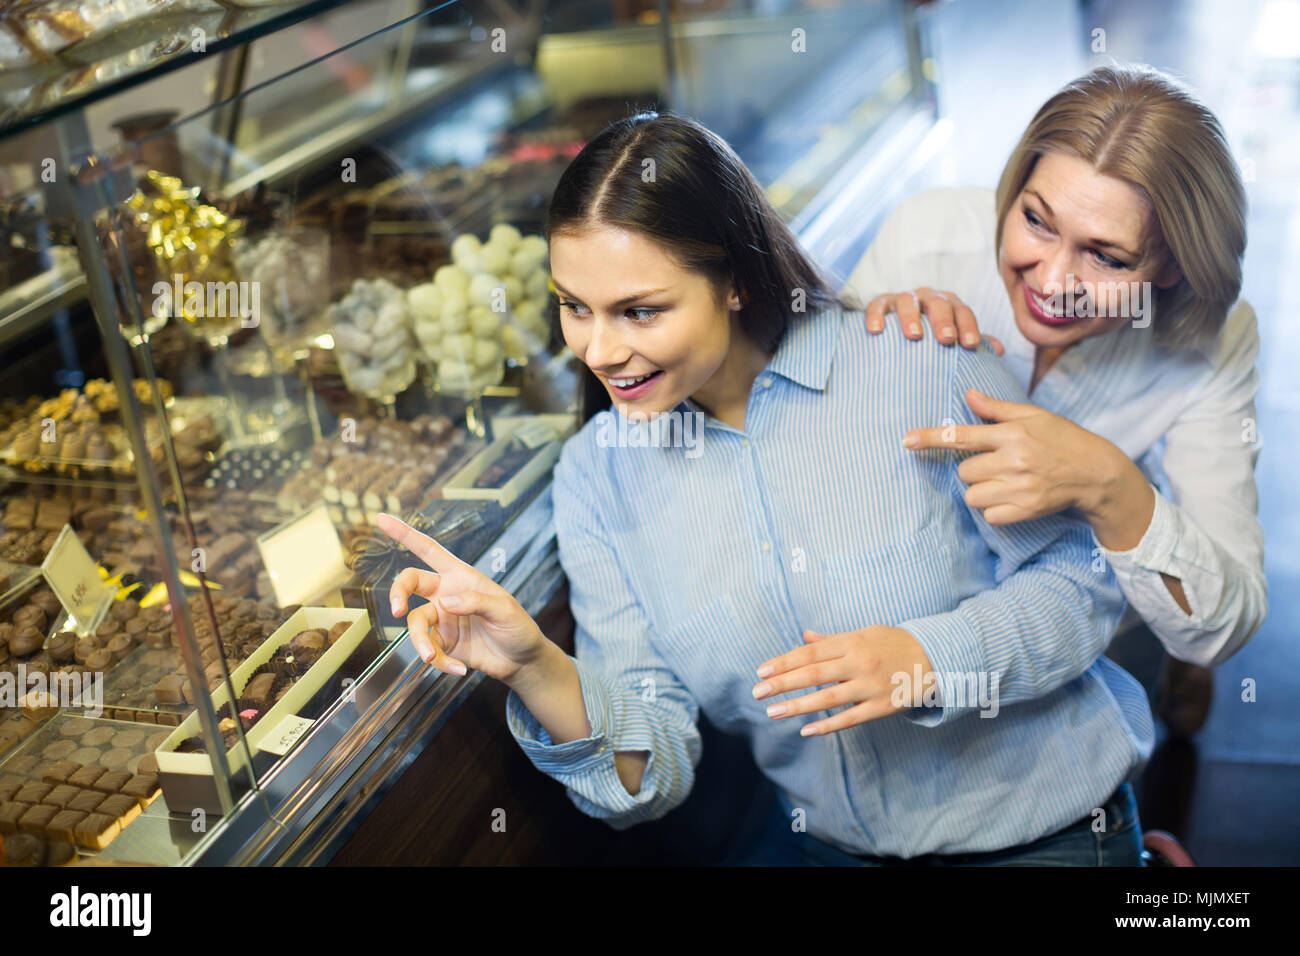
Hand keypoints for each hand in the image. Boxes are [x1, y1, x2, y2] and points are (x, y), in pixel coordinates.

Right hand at [379, 513, 547, 682]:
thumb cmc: (517, 627)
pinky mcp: (442, 644)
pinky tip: (459, 669)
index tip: (382, 518)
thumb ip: (475, 602)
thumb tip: (445, 602)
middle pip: (410, 583)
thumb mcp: (504, 609)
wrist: (521, 661)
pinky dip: (440, 663)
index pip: (429, 550)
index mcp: (460, 576)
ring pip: (416, 624)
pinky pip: (429, 651)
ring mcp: (441, 620)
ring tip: (432, 659)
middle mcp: (445, 594)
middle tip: (398, 610)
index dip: (405, 534)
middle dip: (398, 594)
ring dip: (421, 643)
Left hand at [752, 625, 932, 734]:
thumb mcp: (864, 633)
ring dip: (797, 706)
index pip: (809, 654)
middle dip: (782, 683)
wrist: (936, 658)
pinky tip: (805, 730)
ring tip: (772, 711)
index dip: (784, 663)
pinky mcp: (881, 707)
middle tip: (757, 692)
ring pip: (828, 698)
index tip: (761, 671)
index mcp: (851, 642)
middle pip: (813, 674)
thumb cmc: (893, 644)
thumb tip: (804, 639)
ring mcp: (870, 686)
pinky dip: (827, 725)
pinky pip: (850, 719)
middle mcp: (858, 663)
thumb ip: (832, 641)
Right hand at [865, 287, 1004, 355]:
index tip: (971, 345)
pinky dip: (876, 315)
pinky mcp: (882, 304)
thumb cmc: (933, 340)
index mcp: (950, 305)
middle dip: (944, 320)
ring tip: (914, 336)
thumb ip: (972, 342)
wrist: (901, 331)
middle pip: (939, 303)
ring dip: (911, 317)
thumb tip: (998, 349)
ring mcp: (905, 299)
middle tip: (946, 339)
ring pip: (908, 301)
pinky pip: (878, 305)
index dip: (968, 326)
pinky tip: (876, 331)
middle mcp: (928, 298)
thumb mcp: (954, 340)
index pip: (963, 312)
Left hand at [901, 388, 1126, 524]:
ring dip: (981, 491)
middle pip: (964, 471)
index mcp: (1012, 434)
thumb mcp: (1033, 416)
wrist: (1096, 472)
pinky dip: (995, 510)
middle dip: (974, 470)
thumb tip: (968, 393)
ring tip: (1006, 481)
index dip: (932, 438)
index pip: (963, 435)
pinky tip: (1013, 498)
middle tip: (998, 464)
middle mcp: (1014, 460)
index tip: (907, 440)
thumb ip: (997, 409)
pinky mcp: (1026, 509)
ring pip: (972, 495)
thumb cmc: (1062, 439)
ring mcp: (1020, 487)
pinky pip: (989, 515)